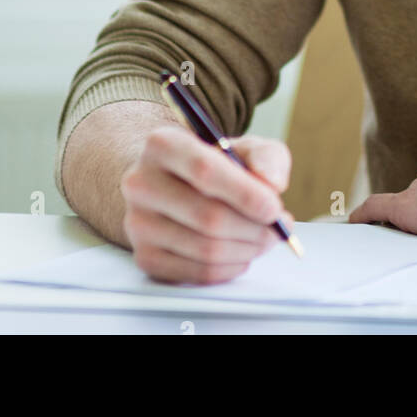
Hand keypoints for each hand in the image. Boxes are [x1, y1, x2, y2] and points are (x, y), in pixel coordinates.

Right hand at [119, 127, 294, 283]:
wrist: (177, 184)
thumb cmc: (217, 164)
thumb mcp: (245, 148)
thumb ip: (266, 157)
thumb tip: (273, 184)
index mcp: (163, 144)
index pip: (203, 170)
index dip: (245, 193)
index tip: (274, 208)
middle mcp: (141, 183)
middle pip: (207, 216)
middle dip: (254, 227)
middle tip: (278, 227)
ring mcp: (138, 223)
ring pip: (205, 248)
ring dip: (248, 248)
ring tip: (264, 237)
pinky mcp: (145, 256)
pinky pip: (197, 273)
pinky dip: (231, 267)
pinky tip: (242, 252)